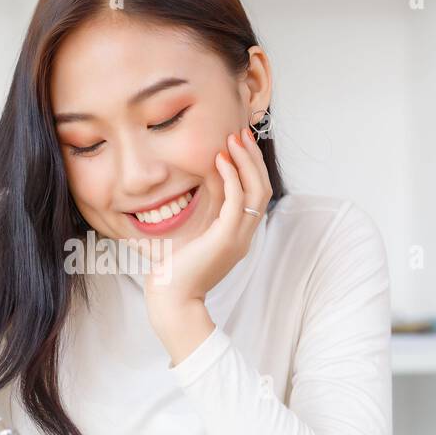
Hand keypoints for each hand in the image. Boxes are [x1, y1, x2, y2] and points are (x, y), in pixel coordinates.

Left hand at [144, 123, 272, 361]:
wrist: (172, 301)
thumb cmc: (172, 274)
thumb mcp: (186, 239)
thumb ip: (191, 219)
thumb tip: (177, 197)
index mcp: (237, 236)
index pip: (255, 195)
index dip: (251, 168)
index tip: (238, 145)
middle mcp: (244, 236)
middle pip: (263, 189)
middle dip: (254, 159)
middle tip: (241, 134)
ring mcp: (238, 238)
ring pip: (257, 192)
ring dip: (247, 162)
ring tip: (234, 139)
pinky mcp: (226, 238)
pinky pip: (238, 201)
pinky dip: (232, 178)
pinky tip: (219, 160)